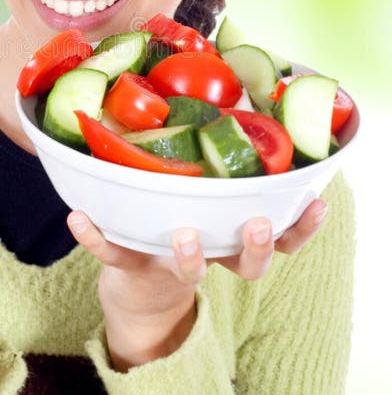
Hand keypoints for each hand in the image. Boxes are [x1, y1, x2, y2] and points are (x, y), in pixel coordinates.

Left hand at [67, 197, 327, 371]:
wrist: (138, 289)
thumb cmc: (178, 228)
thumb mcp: (204, 205)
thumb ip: (216, 172)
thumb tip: (227, 105)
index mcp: (231, 237)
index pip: (281, 238)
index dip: (301, 226)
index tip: (317, 203)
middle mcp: (209, 254)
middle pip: (247, 263)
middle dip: (256, 245)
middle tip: (256, 224)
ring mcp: (170, 264)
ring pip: (189, 271)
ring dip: (189, 256)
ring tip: (185, 236)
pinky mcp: (131, 265)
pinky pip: (112, 254)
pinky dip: (95, 237)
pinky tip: (78, 218)